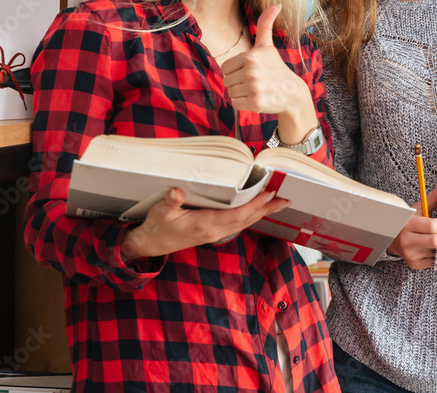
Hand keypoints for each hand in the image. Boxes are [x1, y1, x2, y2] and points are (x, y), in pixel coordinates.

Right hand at [121, 187, 289, 259]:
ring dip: (262, 212)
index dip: (255, 204)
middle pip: (247, 219)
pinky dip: (251, 215)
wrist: (151, 244)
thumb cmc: (156, 227)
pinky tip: (258, 208)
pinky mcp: (214, 232)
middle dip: (267, 209)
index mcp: (205, 224)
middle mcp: (214, 231)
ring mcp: (215, 233)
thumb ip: (170, 201)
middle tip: (285, 198)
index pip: (237, 214)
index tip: (270, 193)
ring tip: (279, 202)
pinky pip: (238, 223)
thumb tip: (177, 192)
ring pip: (245, 222)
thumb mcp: (160, 212)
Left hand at [221, 6, 316, 142]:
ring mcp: (253, 87)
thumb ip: (265, 25)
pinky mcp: (255, 102)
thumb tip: (277, 4)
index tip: (251, 71)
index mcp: (250, 56)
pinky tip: (257, 99)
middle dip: (238, 83)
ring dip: (241, 93)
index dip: (236, 71)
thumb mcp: (268, 47)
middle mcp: (251, 71)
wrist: (292, 93)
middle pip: (227, 81)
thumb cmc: (276, 69)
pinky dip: (243, 104)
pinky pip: (235, 103)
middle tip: (255, 82)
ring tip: (256, 90)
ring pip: (230, 92)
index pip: (225, 68)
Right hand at [387, 183, 436, 268]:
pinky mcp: (414, 264)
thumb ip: (433, 198)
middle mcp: (407, 240)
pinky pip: (434, 261)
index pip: (432, 226)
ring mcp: (410, 254)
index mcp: (408, 224)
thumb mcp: (418, 209)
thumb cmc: (408, 221)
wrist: (391, 237)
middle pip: (436, 241)